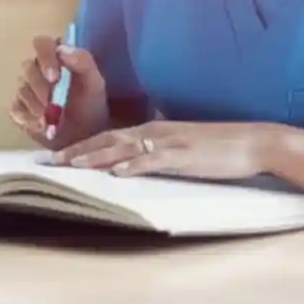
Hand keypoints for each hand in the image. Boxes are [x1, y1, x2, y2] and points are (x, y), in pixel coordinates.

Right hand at [9, 34, 109, 148]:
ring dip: (37, 105)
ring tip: (53, 120)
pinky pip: (15, 108)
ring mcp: (25, 87)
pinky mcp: (17, 107)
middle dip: (41, 88)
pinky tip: (42, 126)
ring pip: (22, 89)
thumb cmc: (90, 105)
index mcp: (55, 55)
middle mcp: (36, 67)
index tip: (54, 79)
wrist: (84, 134)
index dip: (45, 59)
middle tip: (54, 105)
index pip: (42, 44)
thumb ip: (83, 62)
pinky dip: (28, 119)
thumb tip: (62, 50)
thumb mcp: (95, 83)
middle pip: (28, 67)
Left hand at [52, 120, 277, 179]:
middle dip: (77, 151)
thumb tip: (133, 162)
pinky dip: (134, 166)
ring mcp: (168, 143)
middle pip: (107, 140)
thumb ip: (155, 152)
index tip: (58, 155)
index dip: (81, 145)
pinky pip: (154, 161)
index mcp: (152, 130)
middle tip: (51, 160)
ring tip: (73, 165)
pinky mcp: (184, 155)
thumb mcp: (179, 147)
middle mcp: (154, 132)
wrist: (253, 142)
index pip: (108, 137)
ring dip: (97, 157)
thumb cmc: (217, 147)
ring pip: (124, 148)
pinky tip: (118, 173)